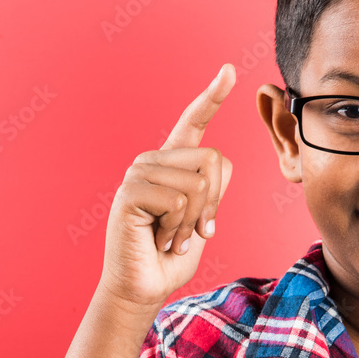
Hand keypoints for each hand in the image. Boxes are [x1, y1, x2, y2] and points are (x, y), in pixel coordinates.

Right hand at [98, 63, 234, 312]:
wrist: (143, 288)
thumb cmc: (172, 256)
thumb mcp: (202, 220)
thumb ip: (212, 191)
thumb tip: (219, 164)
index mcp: (172, 164)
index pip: (193, 123)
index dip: (211, 97)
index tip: (228, 70)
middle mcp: (153, 161)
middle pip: (213, 161)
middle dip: (214, 205)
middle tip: (194, 233)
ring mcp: (138, 174)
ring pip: (198, 185)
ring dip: (193, 223)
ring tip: (172, 238)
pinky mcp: (131, 192)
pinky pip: (179, 201)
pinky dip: (177, 229)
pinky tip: (159, 239)